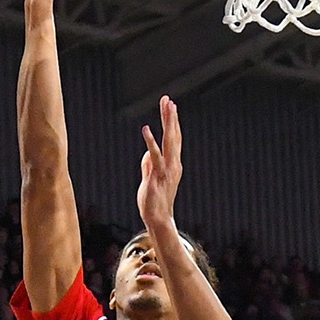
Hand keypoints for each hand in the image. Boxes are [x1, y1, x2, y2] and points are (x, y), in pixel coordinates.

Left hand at [137, 95, 181, 233]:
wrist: (158, 218)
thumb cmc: (154, 200)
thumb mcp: (150, 178)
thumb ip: (148, 165)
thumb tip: (148, 154)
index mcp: (172, 163)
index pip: (173, 138)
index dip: (172, 122)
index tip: (170, 106)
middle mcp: (173, 164)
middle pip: (173, 136)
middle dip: (171, 117)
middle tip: (168, 100)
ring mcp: (167, 169)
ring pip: (169, 142)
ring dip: (168, 123)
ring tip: (167, 107)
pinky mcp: (157, 176)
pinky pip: (154, 156)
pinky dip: (151, 142)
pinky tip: (146, 129)